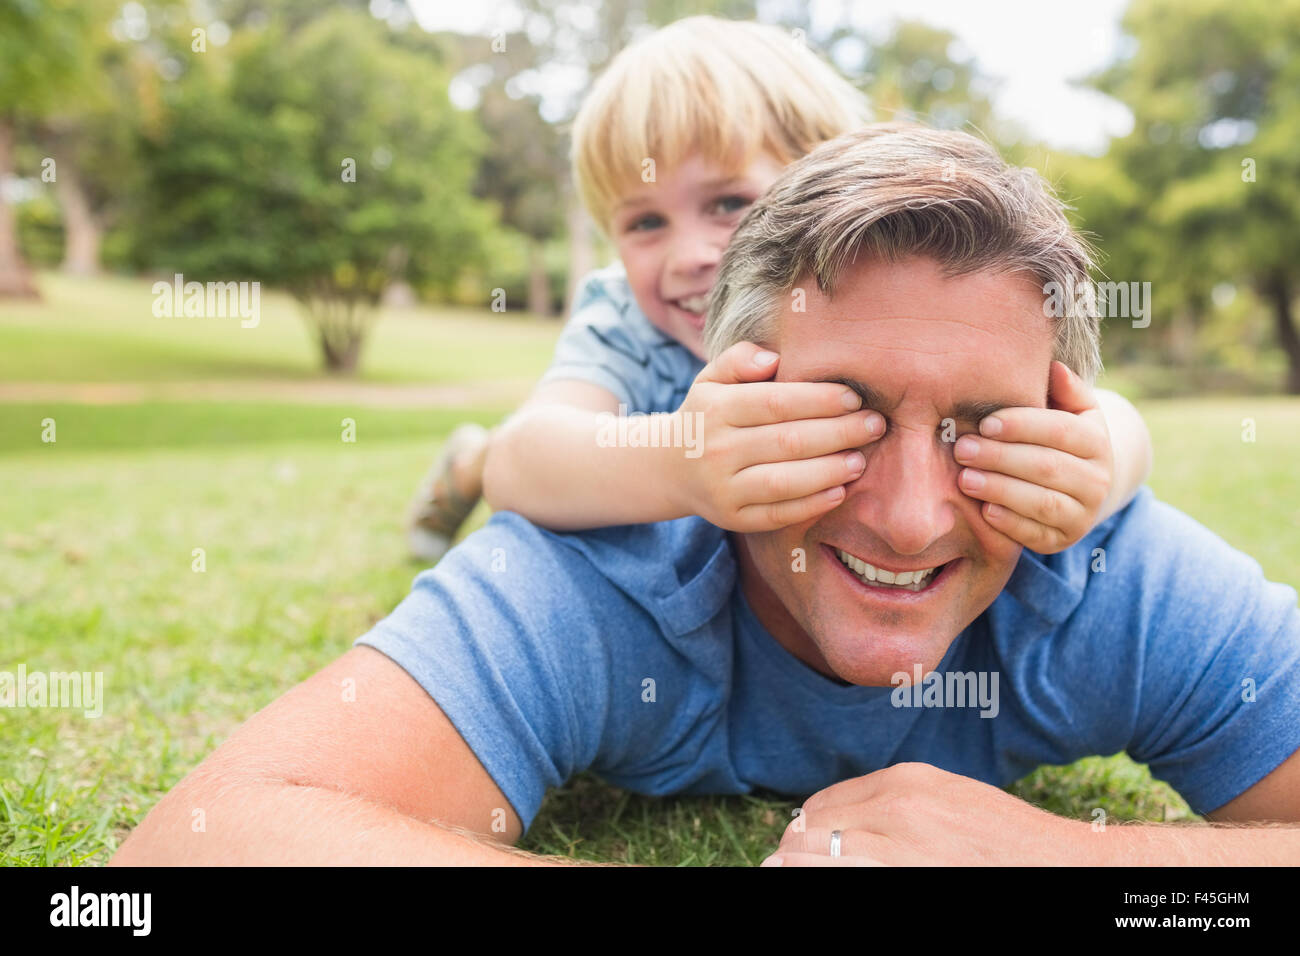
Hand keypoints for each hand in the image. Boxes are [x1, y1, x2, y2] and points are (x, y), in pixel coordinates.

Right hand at [668, 342, 883, 531]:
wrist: (670, 467)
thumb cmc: (707, 415)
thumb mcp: (711, 378)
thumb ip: (739, 358)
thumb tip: (772, 358)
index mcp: (715, 410)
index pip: (775, 402)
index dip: (819, 400)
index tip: (854, 398)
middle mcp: (716, 450)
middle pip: (787, 441)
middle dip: (838, 433)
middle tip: (875, 425)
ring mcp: (723, 488)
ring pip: (784, 481)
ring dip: (829, 471)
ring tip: (861, 459)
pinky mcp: (732, 518)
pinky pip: (777, 515)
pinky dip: (811, 505)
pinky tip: (839, 491)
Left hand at [762, 762, 1093, 865]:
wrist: (1069, 868)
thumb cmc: (1009, 846)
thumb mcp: (948, 804)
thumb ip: (893, 807)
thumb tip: (826, 828)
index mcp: (905, 782)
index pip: (820, 806)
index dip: (804, 836)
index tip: (800, 856)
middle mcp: (897, 808)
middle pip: (805, 834)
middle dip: (793, 858)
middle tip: (790, 873)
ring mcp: (901, 848)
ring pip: (808, 859)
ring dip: (801, 870)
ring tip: (801, 879)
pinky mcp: (909, 876)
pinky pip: (840, 877)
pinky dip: (827, 880)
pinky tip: (832, 884)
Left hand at [952, 361, 1113, 552]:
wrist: (1074, 488)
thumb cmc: (1056, 439)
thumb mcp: (1068, 411)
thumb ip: (1064, 390)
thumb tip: (1054, 368)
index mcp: (1097, 442)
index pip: (1062, 430)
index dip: (1023, 426)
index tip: (986, 423)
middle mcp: (1097, 480)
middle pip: (1048, 467)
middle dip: (1001, 458)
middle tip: (963, 449)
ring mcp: (1082, 515)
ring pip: (1043, 503)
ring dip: (1001, 490)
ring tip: (965, 479)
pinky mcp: (1062, 541)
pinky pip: (1037, 535)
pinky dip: (1010, 524)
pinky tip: (983, 510)